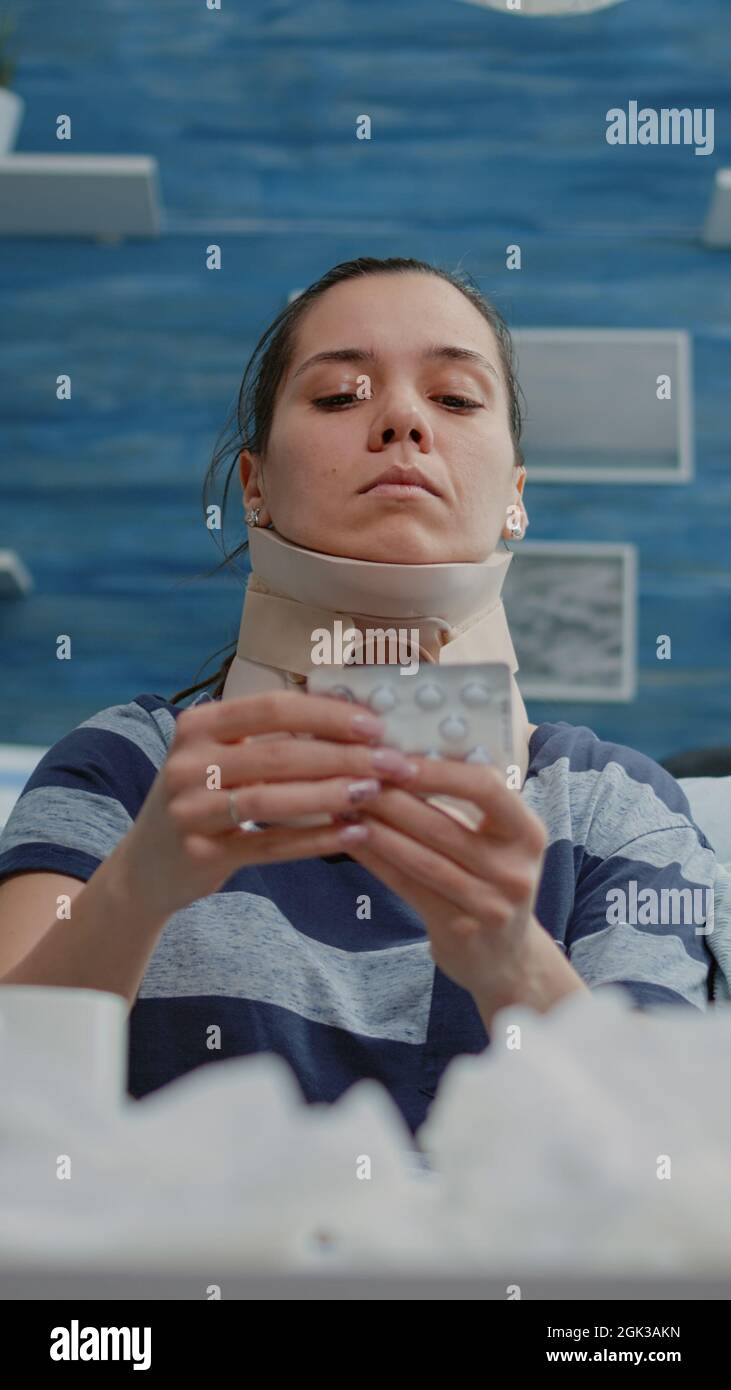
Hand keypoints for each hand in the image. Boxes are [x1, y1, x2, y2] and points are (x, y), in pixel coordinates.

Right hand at [116, 691, 416, 919]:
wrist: (147, 866)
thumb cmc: (202, 798)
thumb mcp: (218, 755)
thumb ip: (267, 736)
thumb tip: (351, 715)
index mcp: (197, 725)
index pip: (271, 708)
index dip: (326, 713)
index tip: (375, 722)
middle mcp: (187, 763)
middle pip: (279, 754)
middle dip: (345, 756)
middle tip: (394, 762)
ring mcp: (190, 811)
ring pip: (274, 800)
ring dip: (333, 795)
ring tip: (377, 792)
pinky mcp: (201, 854)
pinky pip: (271, 846)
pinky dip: (317, 839)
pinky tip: (355, 833)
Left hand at [341, 756, 587, 1024]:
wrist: (506, 957)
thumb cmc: (492, 879)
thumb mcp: (498, 839)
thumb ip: (466, 803)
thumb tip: (404, 751)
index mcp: (528, 833)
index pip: (486, 788)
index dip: (438, 770)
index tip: (396, 756)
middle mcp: (514, 869)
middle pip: (444, 824)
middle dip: (393, 797)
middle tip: (355, 774)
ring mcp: (489, 904)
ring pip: (421, 857)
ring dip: (376, 827)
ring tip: (344, 803)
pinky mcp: (458, 928)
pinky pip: (407, 885)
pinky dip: (375, 858)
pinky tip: (349, 837)